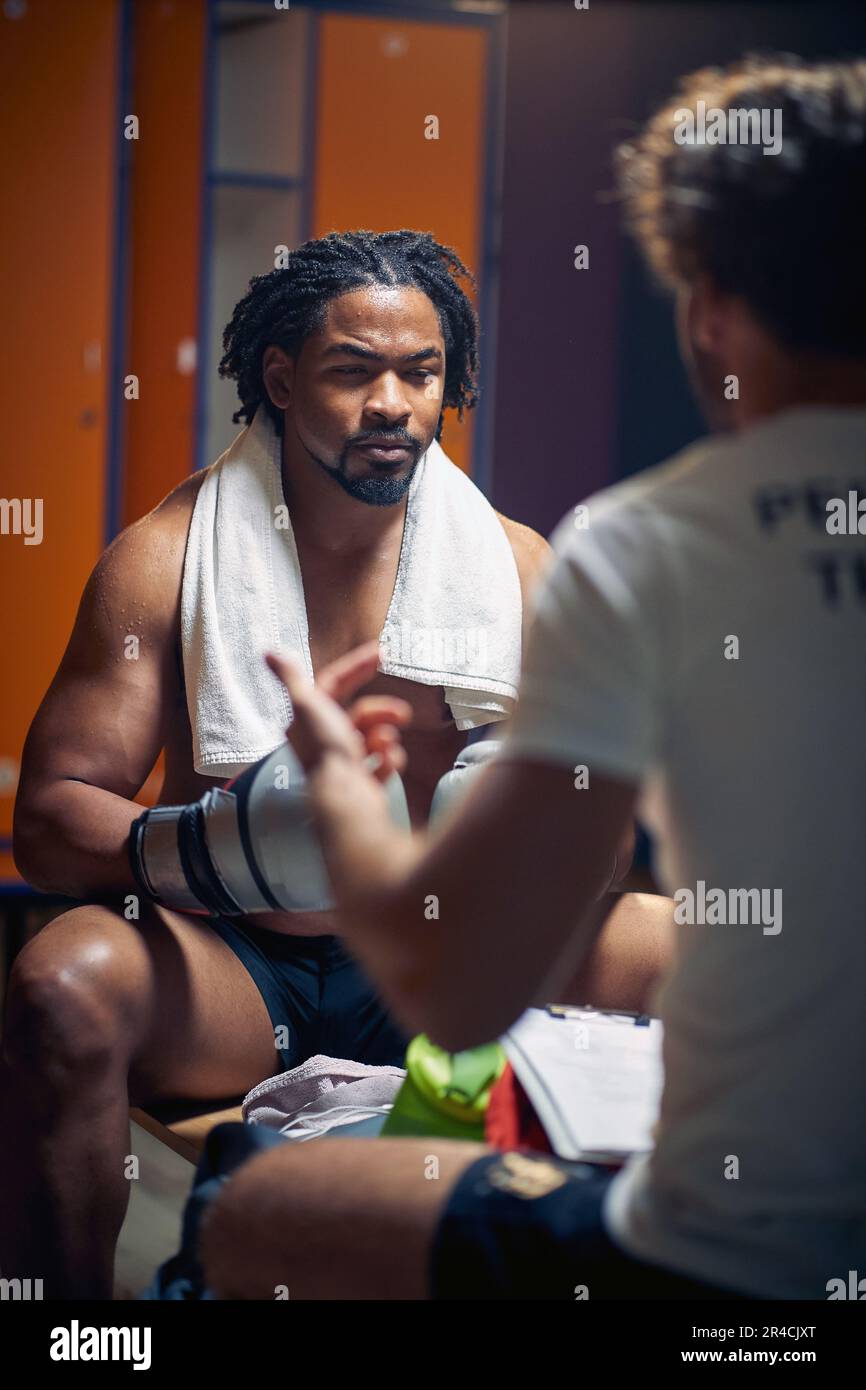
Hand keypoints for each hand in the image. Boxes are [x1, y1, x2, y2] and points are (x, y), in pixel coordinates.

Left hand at [265, 640, 411, 782]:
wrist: (345, 799)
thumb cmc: (325, 752)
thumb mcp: (306, 705)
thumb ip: (290, 676)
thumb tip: (269, 652)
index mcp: (308, 721)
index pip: (333, 684)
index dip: (356, 667)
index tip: (380, 654)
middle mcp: (323, 741)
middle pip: (358, 713)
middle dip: (381, 710)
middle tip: (401, 713)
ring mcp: (343, 763)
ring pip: (372, 737)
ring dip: (384, 737)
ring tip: (387, 743)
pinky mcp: (361, 782)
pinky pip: (382, 763)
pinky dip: (388, 761)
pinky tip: (387, 763)